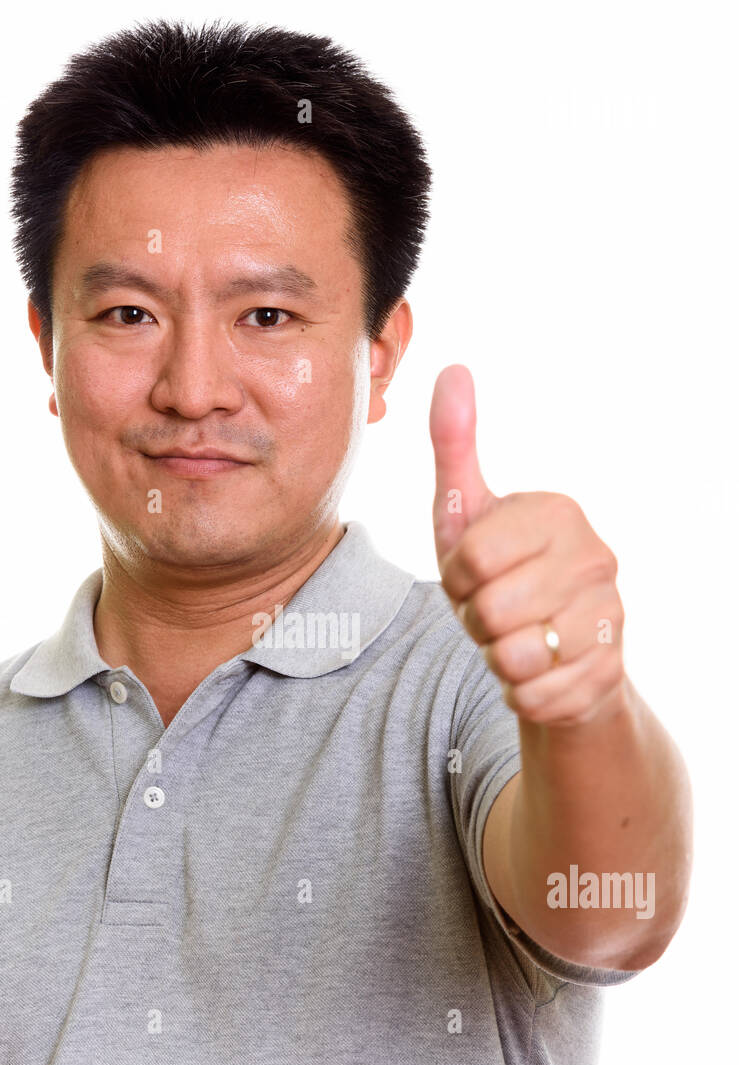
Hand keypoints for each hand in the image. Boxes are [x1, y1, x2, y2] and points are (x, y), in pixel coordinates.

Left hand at [430, 365, 626, 726]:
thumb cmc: (502, 577)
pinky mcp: (610, 671)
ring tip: (517, 638)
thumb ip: (455, 446)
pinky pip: (534, 696)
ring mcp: (611, 616)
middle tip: (494, 612)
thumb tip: (453, 369)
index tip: (473, 575)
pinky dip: (521, 693)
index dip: (456, 578)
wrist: (555, 656)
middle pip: (489, 610)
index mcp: (558, 512)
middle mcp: (596, 557)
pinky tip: (537, 672)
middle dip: (476, 622)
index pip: (470, 558)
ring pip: (513, 658)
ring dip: (498, 659)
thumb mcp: (467, 514)